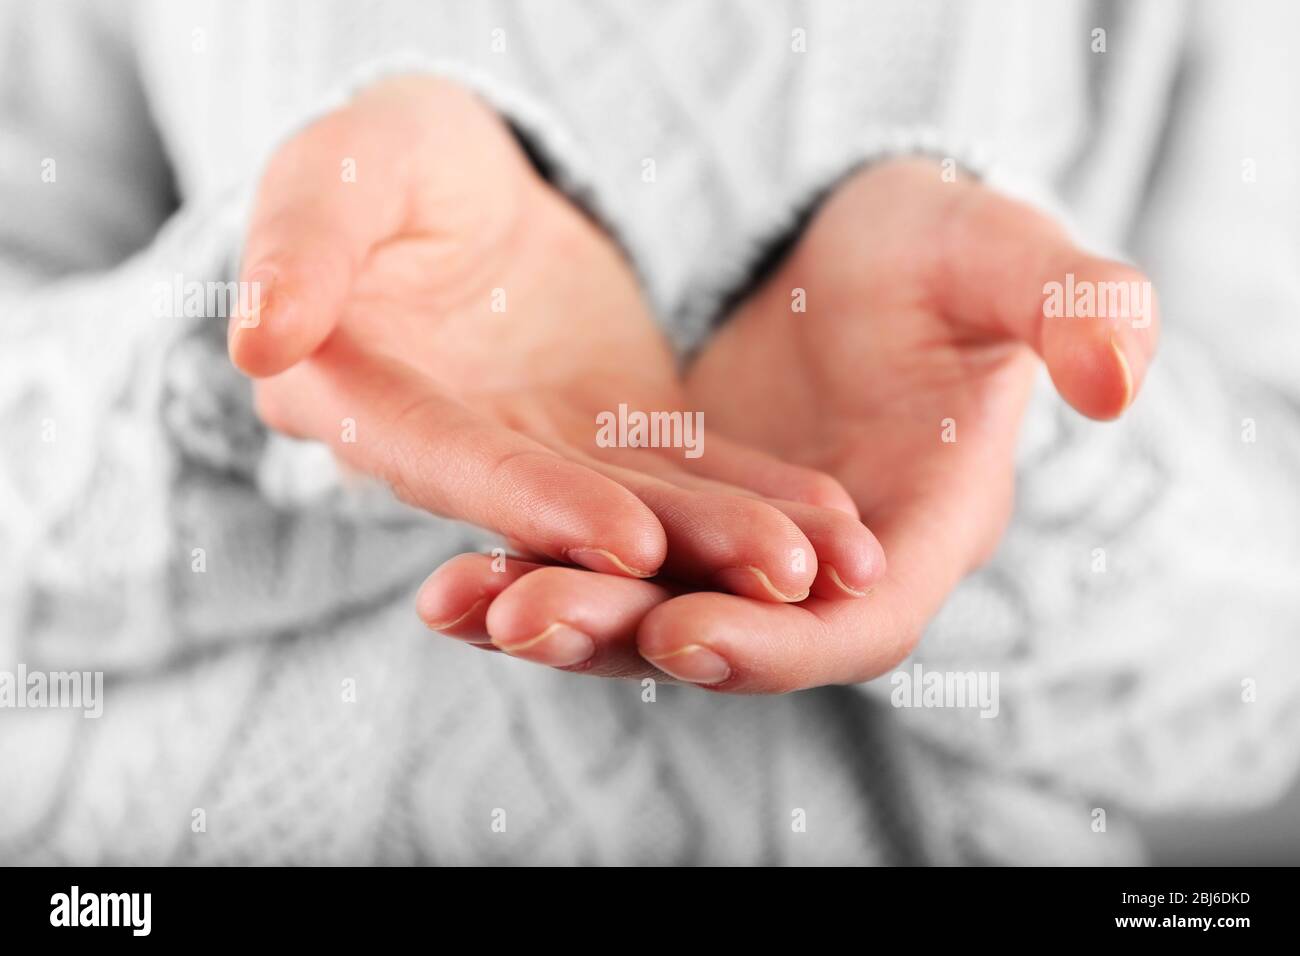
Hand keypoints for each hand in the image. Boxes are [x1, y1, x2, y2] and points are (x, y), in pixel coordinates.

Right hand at [231, 75, 883, 630]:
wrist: (459, 179)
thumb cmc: (383, 163)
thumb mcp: (341, 171)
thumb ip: (302, 244)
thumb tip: (261, 338)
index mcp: (371, 402)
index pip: (450, 463)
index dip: (529, 508)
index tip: (624, 543)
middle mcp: (463, 452)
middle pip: (564, 512)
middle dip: (672, 551)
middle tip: (777, 580)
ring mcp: (546, 453)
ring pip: (644, 504)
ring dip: (734, 537)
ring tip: (835, 562)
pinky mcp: (614, 436)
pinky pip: (690, 469)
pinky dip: (756, 496)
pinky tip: (833, 522)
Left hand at [419, 159, 1157, 689]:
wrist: (864, 247)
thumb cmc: (946, 251)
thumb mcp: (1010, 257)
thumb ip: (1076, 305)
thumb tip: (1120, 375)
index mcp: (924, 524)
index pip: (857, 622)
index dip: (777, 642)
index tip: (680, 633)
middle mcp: (827, 566)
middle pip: (730, 632)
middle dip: (627, 637)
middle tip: (523, 619)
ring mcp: (745, 552)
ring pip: (649, 607)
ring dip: (557, 614)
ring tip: (458, 600)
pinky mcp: (676, 519)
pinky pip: (603, 560)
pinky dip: (533, 566)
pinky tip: (454, 570)